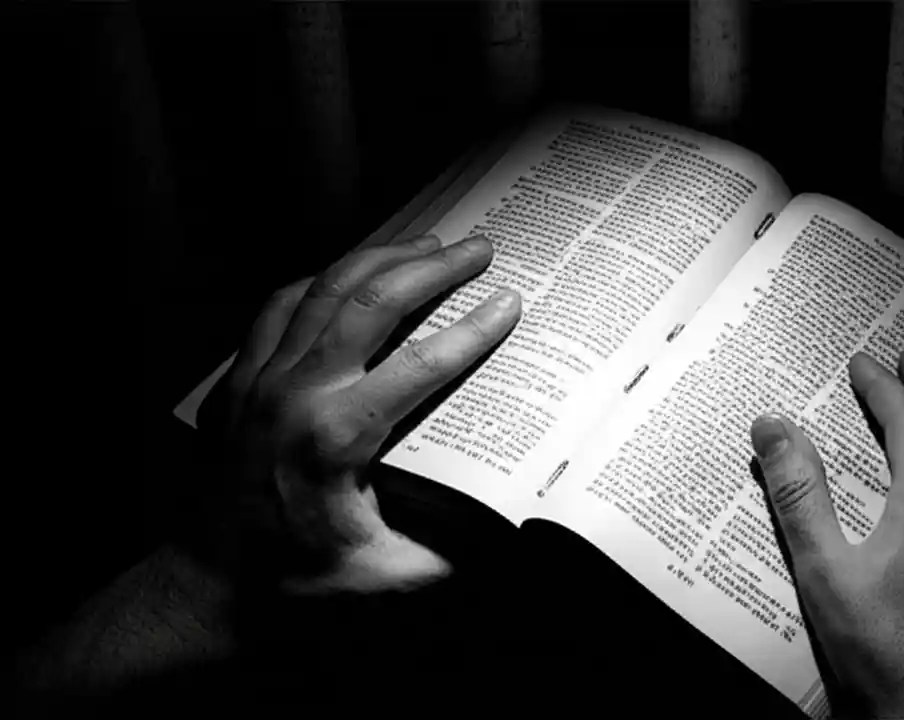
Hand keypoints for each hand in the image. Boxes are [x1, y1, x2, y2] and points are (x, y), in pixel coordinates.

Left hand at [196, 232, 520, 592]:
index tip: (511, 302)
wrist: (203, 588)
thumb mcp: (387, 581)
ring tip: (429, 242)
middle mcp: (294, 394)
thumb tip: (514, 532)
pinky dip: (322, 280)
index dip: (473, 331)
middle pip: (372, 304)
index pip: (420, 366)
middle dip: (434, 269)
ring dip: (381, 259)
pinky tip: (352, 273)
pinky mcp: (237, 382)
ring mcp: (258, 381)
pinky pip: (281, 308)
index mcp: (336, 438)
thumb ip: (454, 556)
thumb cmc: (296, 588)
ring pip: (324, 291)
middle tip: (481, 248)